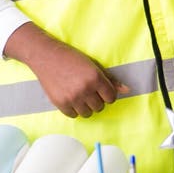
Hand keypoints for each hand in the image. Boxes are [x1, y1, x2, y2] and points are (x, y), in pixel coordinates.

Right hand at [4, 23, 129, 118]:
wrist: (47, 57)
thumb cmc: (72, 58)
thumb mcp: (94, 65)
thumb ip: (110, 79)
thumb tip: (127, 90)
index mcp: (95, 77)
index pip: (111, 97)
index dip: (107, 94)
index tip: (101, 89)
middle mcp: (85, 88)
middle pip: (100, 106)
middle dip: (97, 100)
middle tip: (89, 90)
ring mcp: (72, 98)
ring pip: (88, 113)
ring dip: (86, 106)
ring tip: (80, 94)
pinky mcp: (61, 104)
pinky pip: (74, 115)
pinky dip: (74, 109)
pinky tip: (71, 98)